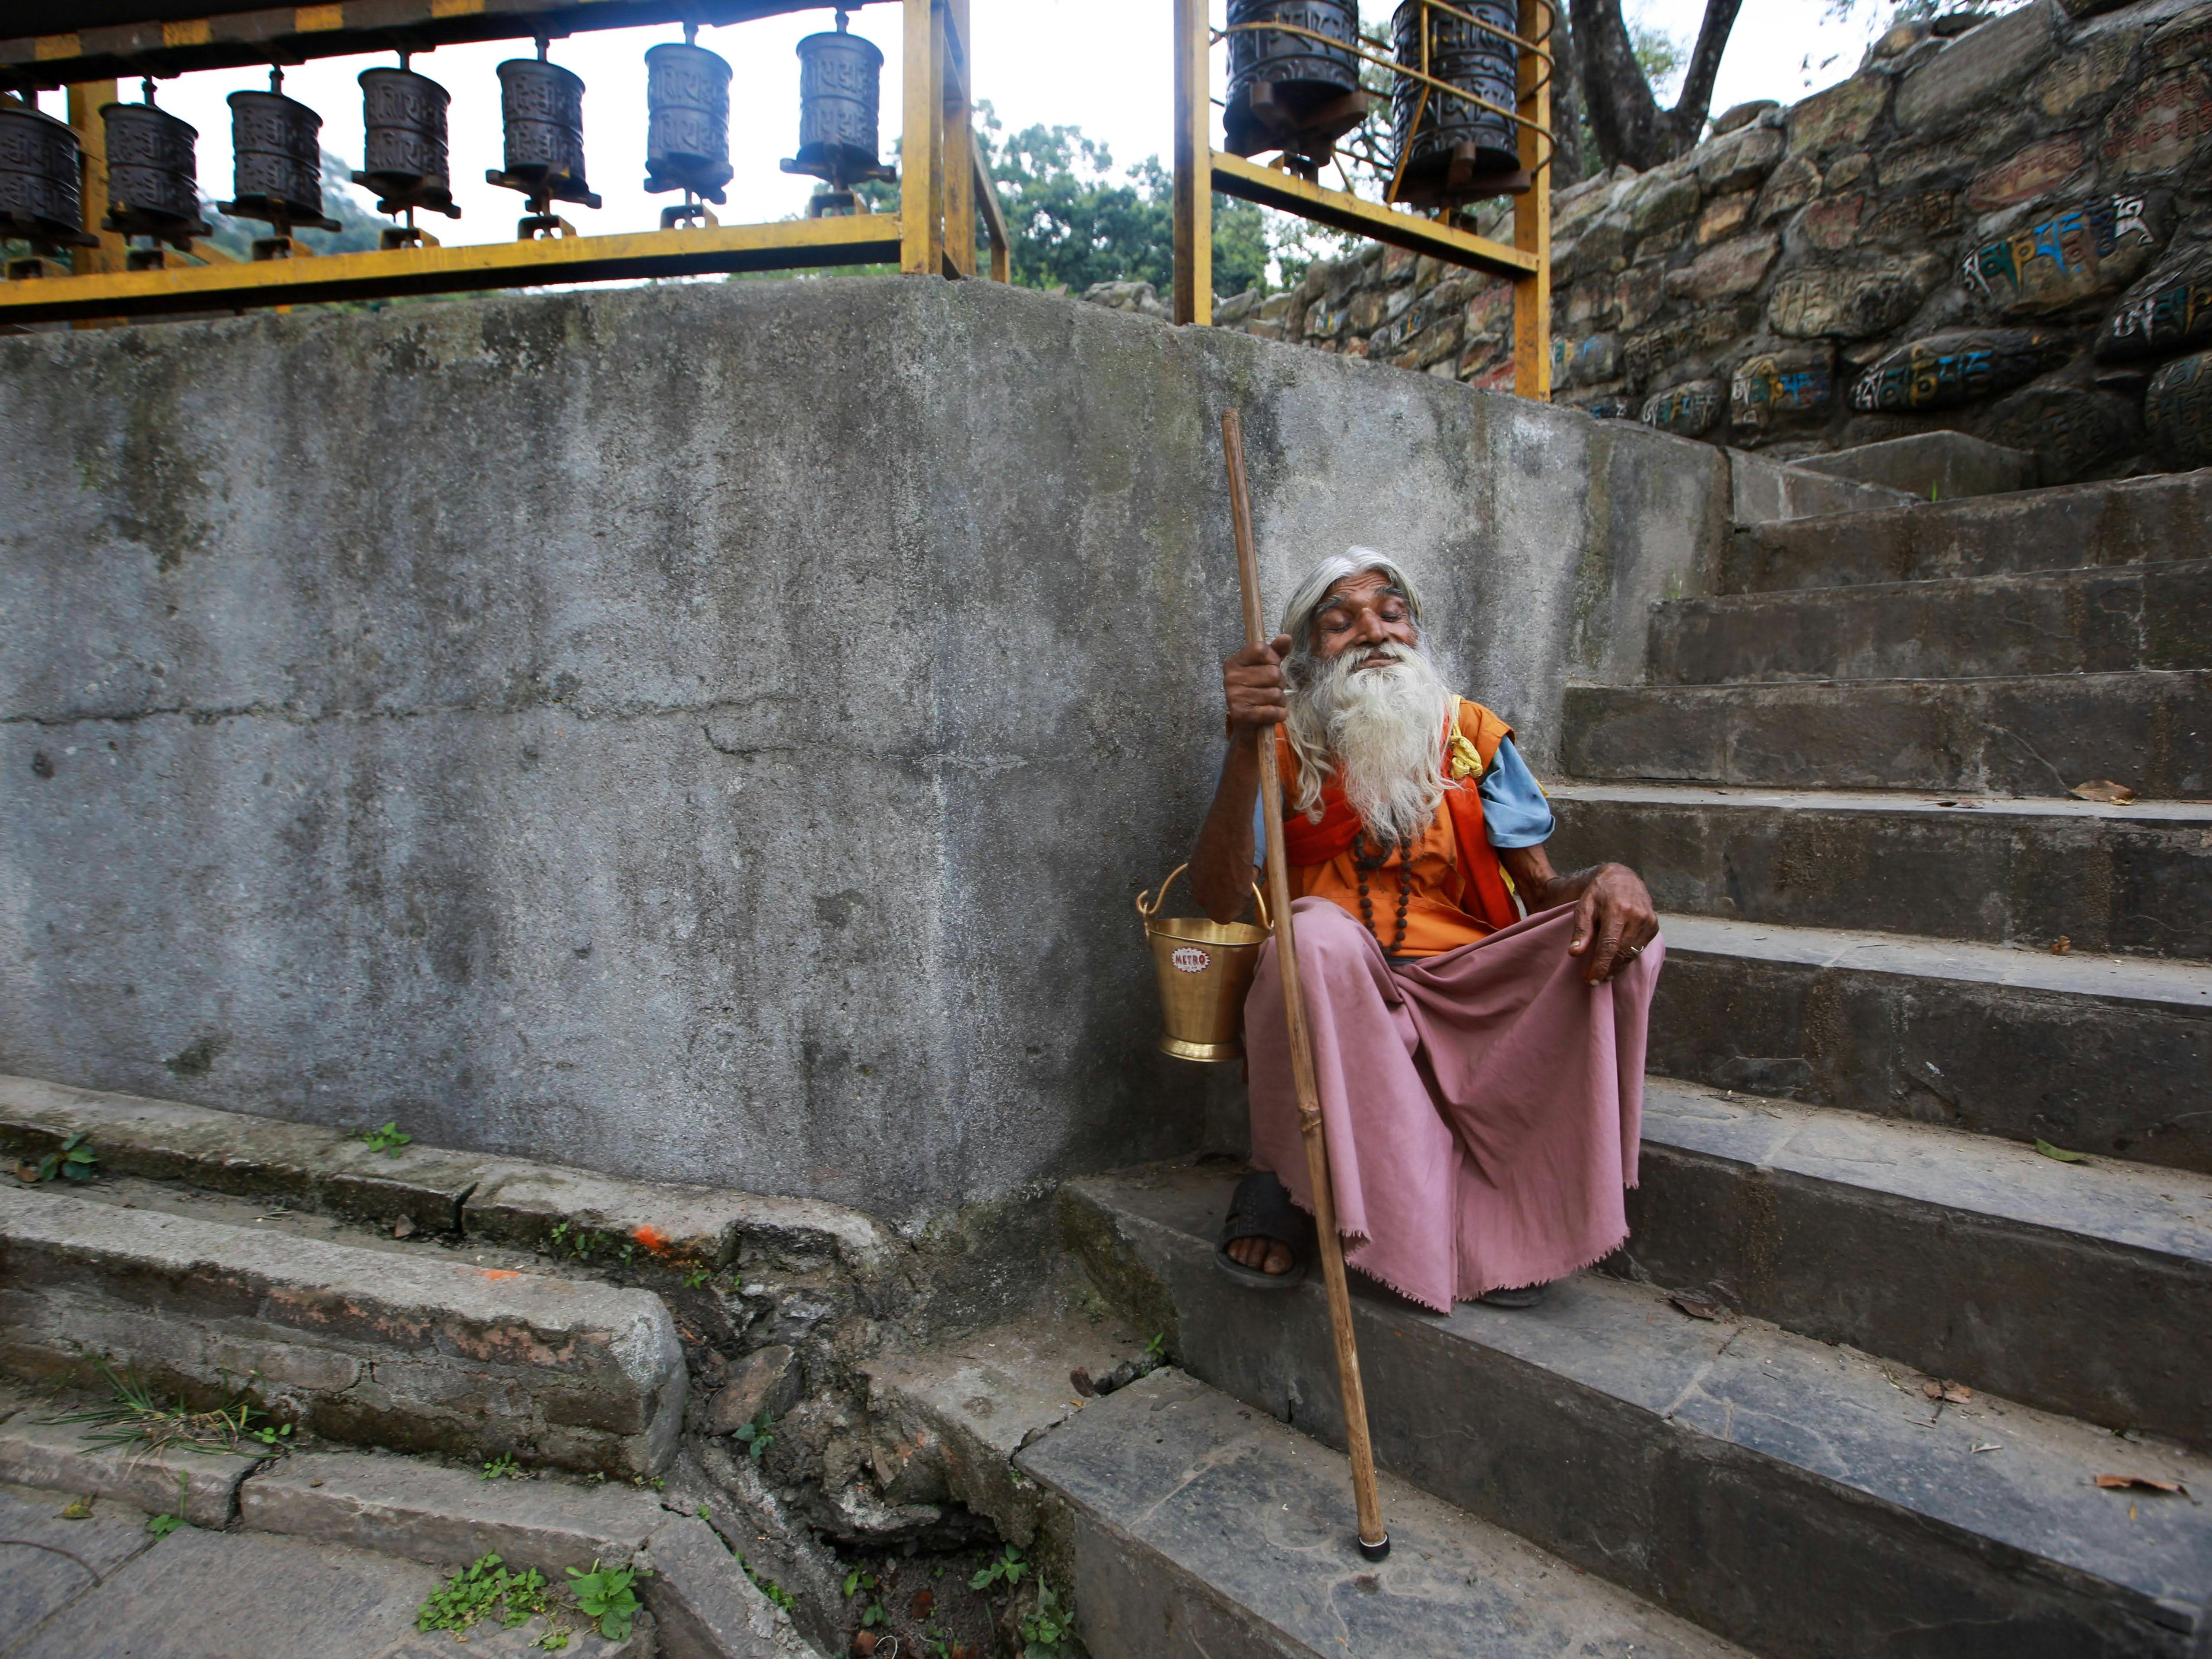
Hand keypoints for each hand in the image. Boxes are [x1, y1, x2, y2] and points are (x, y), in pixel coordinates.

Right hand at [1223, 634, 1292, 739]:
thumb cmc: (1258, 691)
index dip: (1273, 658)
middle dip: (1279, 683)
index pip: (1260, 648)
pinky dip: (1279, 713)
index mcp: (1234, 662)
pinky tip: (1271, 713)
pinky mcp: (1242, 715)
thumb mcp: (1265, 668)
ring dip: (1280, 700)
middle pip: (1273, 673)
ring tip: (1270, 702)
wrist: (1247, 725)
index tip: (1271, 666)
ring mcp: (1234, 697)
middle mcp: (1230, 678)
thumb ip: (1276, 652)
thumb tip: (1286, 637)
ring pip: (1276, 693)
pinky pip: (1274, 711)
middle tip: (1270, 689)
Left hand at [1567, 863, 1657, 984]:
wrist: (1622, 877)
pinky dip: (1627, 957)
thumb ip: (1581, 930)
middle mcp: (1637, 916)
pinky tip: (1617, 961)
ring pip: (1632, 952)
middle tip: (1594, 980)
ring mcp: (1649, 921)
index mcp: (1618, 910)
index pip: (1609, 945)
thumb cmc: (1599, 893)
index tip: (1591, 979)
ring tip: (1604, 974)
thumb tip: (1575, 953)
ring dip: (1618, 966)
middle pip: (1622, 952)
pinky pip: (1640, 948)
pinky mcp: (1654, 925)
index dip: (1600, 965)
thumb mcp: (1584, 907)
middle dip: (1608, 969)